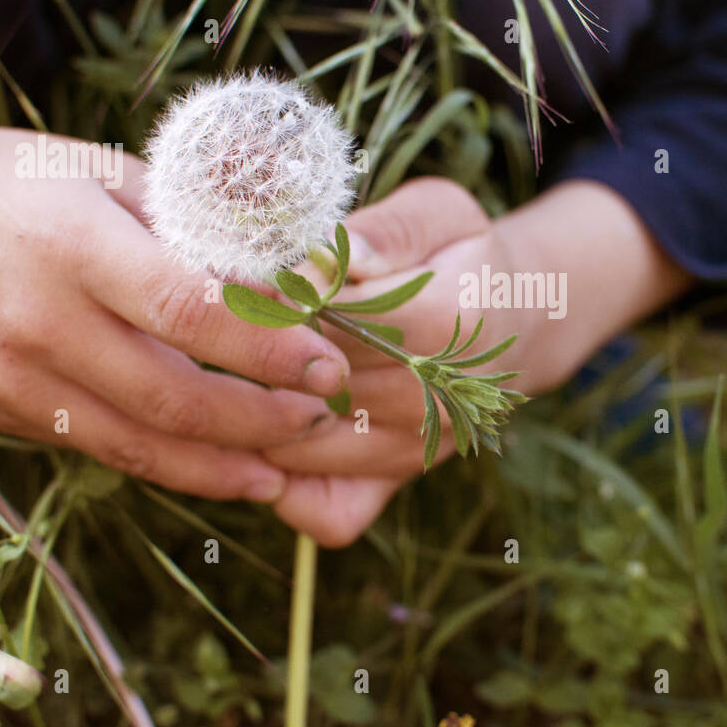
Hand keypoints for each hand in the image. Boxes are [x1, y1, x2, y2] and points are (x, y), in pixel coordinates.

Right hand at [0, 99, 348, 500]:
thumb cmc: (16, 181)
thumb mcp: (108, 173)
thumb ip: (196, 227)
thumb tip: (293, 277)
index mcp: (73, 244)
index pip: (190, 312)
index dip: (269, 349)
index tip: (328, 365)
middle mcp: (38, 321)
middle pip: (173, 397)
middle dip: (262, 419)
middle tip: (320, 416)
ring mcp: (12, 378)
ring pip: (138, 446)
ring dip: (222, 466)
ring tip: (280, 469)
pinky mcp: (1, 410)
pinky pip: (100, 447)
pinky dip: (166, 463)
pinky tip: (215, 464)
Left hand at [262, 177, 691, 544]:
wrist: (514, 324)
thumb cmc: (462, 256)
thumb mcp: (439, 213)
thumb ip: (385, 229)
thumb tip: (328, 259)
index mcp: (443, 323)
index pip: (331, 321)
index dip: (274, 299)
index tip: (234, 276)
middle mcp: (430, 402)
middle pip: (305, 388)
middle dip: (249, 355)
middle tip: (211, 323)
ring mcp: (411, 452)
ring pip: (297, 450)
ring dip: (249, 417)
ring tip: (223, 372)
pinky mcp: (394, 483)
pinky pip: (324, 512)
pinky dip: (282, 487)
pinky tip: (264, 433)